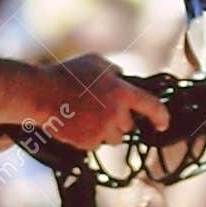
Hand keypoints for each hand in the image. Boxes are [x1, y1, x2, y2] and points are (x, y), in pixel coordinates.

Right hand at [47, 54, 168, 151]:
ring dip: (107, 130)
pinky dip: (90, 136)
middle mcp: (116, 114)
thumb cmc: (68, 74)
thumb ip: (116, 72)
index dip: (161, 117)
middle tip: (101, 109)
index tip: (163, 124)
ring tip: (87, 116)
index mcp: (122, 92)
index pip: (152, 106)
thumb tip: (125, 80)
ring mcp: (102, 130)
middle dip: (120, 120)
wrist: (42, 94)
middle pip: (129, 125)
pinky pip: (97, 144)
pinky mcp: (89, 143)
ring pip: (115, 137)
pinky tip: (77, 123)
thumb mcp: (96, 62)